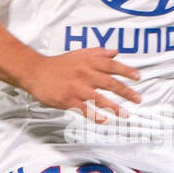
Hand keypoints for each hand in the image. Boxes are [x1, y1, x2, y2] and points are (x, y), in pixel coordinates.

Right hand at [25, 49, 141, 120]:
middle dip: (126, 92)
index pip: (112, 65)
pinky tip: (105, 120)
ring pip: (100, 98)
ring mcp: (77, 87)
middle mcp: (85, 73)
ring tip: (126, 114)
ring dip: (115, 107)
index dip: (126, 71)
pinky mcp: (68, 99)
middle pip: (110, 83)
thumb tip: (115, 52)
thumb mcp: (79, 53)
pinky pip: (85, 109)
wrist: (36, 71)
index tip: (138, 77)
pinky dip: (96, 115)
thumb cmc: (59, 64)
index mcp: (89, 62)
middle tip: (138, 99)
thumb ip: (98, 53)